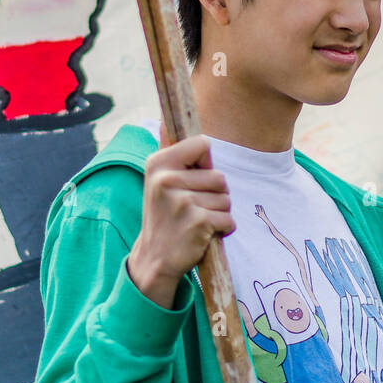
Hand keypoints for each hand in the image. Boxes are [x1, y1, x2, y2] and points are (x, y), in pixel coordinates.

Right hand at [127, 123, 234, 308]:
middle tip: (194, 209)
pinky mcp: (197, 222)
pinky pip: (229, 219)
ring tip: (197, 221)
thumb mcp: (160, 181)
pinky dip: (223, 230)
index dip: (205, 163)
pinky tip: (204, 235)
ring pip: (226, 199)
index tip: (193, 179)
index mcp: (158, 163)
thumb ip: (175, 155)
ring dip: (219, 213)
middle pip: (220, 176)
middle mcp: (166, 180)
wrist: (154, 258)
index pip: (202, 144)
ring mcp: (182, 201)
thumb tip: (176, 124)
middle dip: (216, 195)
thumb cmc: (165, 215)